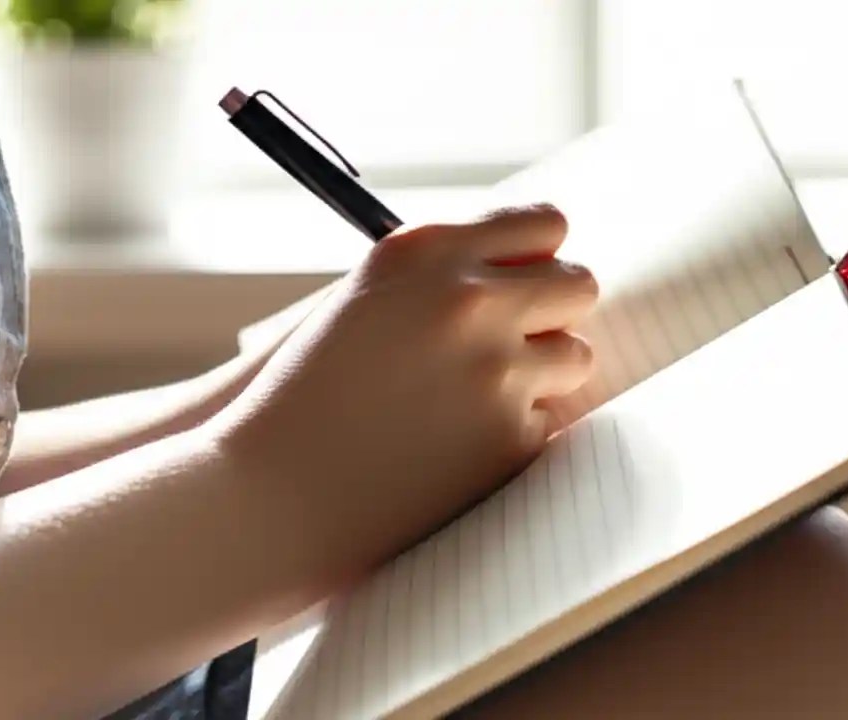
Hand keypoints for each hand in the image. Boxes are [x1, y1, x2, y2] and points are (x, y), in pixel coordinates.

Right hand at [207, 204, 598, 560]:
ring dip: (544, 375)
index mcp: (427, 251)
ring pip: (576, 354)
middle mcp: (468, 300)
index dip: (543, 254)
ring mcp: (495, 370)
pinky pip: (548, 421)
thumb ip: (451, 275)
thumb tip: (541, 267)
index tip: (536, 275)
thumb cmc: (314, 393)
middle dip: (557, 311)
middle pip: (577, 283)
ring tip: (482, 398)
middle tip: (527, 338)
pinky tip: (459, 447)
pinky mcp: (509, 437)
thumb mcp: (369, 301)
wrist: (269, 491)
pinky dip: (515, 434)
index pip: (543, 223)